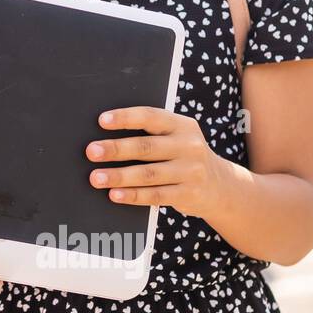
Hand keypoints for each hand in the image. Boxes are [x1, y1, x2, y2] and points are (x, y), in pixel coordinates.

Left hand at [86, 107, 226, 217]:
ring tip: (96, 177)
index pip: (151, 117)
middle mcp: (189, 146)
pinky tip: (114, 194)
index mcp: (182, 125)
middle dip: (116, 149)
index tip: (102, 120)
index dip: (126, 117)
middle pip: (146, 147)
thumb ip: (149, 134)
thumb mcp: (176, 137)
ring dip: (119, 176)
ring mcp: (191, 171)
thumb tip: (104, 137)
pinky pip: (155, 195)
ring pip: (148, 174)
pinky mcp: (189, 194)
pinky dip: (133, 195)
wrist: (220, 185)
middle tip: (91, 151)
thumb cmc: (182, 156)